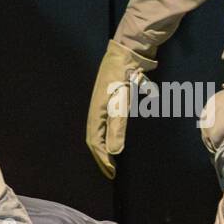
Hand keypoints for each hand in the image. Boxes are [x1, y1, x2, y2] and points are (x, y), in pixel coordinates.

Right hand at [86, 39, 155, 178]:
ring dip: (105, 147)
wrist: (129, 51)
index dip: (102, 158)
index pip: (95, 141)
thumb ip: (118, 126)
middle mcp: (97, 109)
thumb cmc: (124, 75)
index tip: (112, 173)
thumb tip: (113, 152)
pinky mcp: (111, 99)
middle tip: (111, 172)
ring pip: (100, 131)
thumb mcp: (122, 101)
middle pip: (95, 138)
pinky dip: (110, 135)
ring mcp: (103, 104)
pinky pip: (107, 123)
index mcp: (96, 111)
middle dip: (102, 156)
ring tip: (112, 161)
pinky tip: (115, 139)